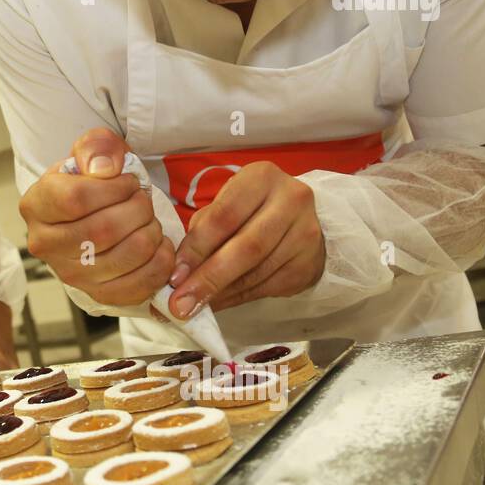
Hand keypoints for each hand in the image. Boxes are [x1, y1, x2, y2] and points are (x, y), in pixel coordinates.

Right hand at [20, 128, 173, 306]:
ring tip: (147, 219)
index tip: (127, 181)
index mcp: (36, 206)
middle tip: (142, 199)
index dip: (114, 187)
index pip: (76, 198)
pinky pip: (141, 282)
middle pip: (105, 229)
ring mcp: (72, 275)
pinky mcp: (98, 294)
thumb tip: (106, 169)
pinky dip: (160, 260)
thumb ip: (96, 148)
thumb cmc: (90, 183)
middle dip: (138, 208)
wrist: (90, 214)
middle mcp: (46, 245)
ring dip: (151, 231)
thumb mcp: (90, 152)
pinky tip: (156, 244)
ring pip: (128, 254)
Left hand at [167, 161, 324, 317]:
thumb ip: (203, 230)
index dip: (197, 248)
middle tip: (182, 303)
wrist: (301, 219)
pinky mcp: (310, 263)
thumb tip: (179, 273)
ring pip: (258, 272)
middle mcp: (291, 201)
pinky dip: (239, 298)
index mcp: (261, 178)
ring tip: (195, 306)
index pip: (225, 216)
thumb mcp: (226, 204)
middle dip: (209, 278)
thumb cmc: (250, 208)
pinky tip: (219, 302)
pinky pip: (269, 287)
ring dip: (222, 293)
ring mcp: (306, 233)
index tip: (175, 275)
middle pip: (246, 247)